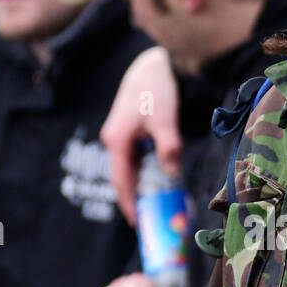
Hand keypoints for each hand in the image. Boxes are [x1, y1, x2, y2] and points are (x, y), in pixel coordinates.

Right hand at [100, 46, 182, 224]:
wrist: (150, 63)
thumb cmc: (156, 89)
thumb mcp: (165, 119)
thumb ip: (169, 148)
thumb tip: (172, 174)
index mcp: (117, 141)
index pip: (121, 182)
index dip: (129, 204)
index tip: (139, 223)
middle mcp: (114, 141)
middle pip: (122, 179)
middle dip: (135, 200)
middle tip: (151, 220)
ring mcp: (119, 137)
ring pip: (129, 170)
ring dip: (142, 187)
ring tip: (158, 204)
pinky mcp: (128, 133)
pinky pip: (135, 160)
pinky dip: (145, 173)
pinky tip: (159, 180)